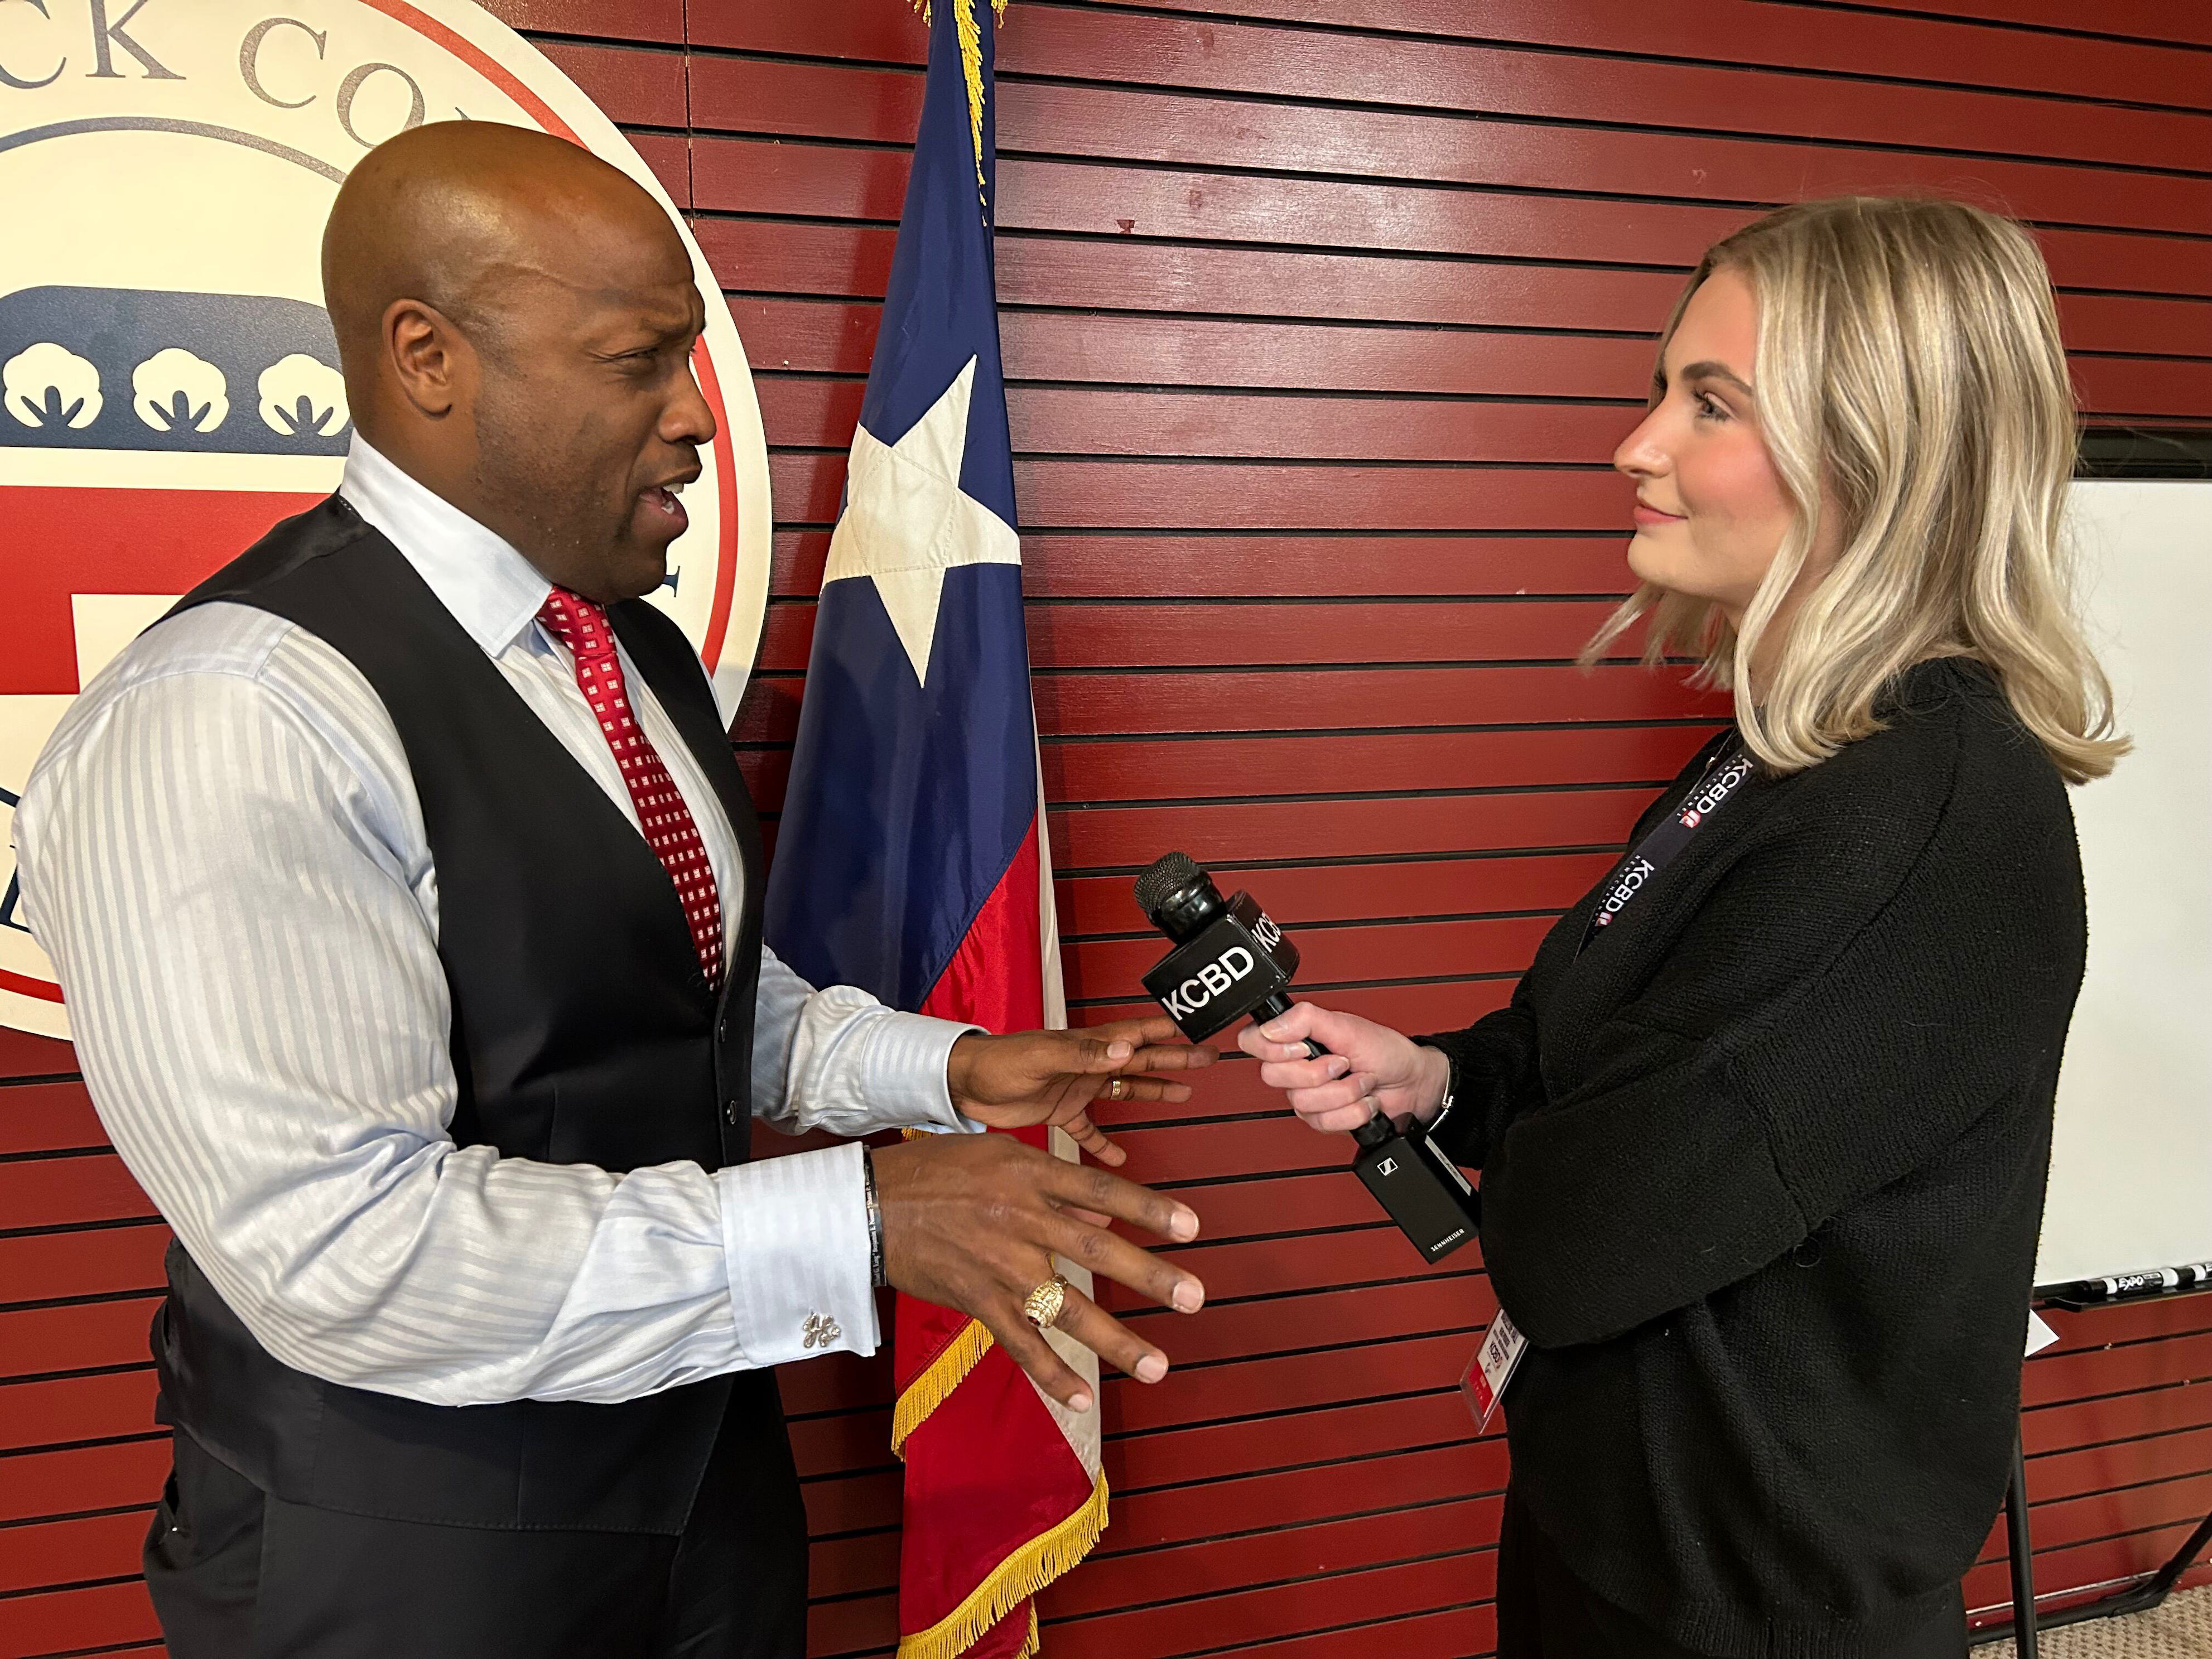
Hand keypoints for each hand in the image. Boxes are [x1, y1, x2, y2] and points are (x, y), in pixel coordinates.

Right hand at [873, 1133, 1204, 1410]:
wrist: (873, 1206)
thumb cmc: (937, 1172)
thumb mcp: (998, 1157)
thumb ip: (1053, 1187)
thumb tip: (1102, 1215)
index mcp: (1030, 1176)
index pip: (1101, 1192)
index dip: (1149, 1209)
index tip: (1194, 1226)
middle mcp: (1021, 1220)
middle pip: (1097, 1250)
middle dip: (1150, 1276)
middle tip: (1195, 1297)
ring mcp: (1000, 1266)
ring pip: (1066, 1308)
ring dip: (1116, 1341)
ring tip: (1158, 1366)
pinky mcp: (978, 1301)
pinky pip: (1021, 1344)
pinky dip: (1051, 1374)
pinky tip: (1084, 1399)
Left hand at [946, 1016, 1216, 1165]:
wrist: (963, 1085)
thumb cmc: (998, 1062)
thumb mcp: (1043, 1056)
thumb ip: (1084, 1053)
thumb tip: (1126, 1047)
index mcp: (1086, 1046)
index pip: (1135, 1034)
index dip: (1165, 1031)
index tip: (1196, 1028)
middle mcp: (1087, 1064)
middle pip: (1139, 1060)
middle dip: (1173, 1059)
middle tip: (1206, 1059)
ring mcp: (1075, 1088)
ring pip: (1123, 1090)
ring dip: (1152, 1091)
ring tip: (1183, 1094)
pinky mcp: (1059, 1112)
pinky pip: (1090, 1129)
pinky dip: (1105, 1143)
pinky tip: (1121, 1157)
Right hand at [1237, 1000, 1449, 1134]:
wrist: (1412, 1083)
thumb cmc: (1385, 1051)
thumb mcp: (1347, 1026)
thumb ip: (1306, 1019)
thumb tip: (1271, 1027)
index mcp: (1296, 1039)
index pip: (1253, 1041)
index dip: (1272, 1048)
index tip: (1304, 1047)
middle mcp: (1296, 1067)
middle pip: (1273, 1077)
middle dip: (1318, 1072)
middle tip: (1343, 1063)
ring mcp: (1308, 1096)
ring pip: (1302, 1103)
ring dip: (1344, 1093)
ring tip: (1362, 1081)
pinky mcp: (1323, 1119)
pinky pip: (1322, 1123)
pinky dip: (1352, 1112)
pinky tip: (1364, 1101)